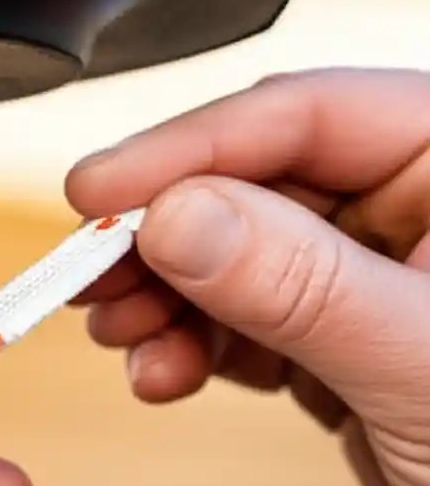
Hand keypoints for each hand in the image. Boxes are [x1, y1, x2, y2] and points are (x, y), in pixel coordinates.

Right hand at [64, 67, 429, 485]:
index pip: (309, 117)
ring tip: (121, 330)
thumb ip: (300, 285)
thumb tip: (177, 215)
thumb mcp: (423, 368)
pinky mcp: (348, 339)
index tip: (99, 191)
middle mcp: (425, 209)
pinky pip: (245, 317)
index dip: (187, 149)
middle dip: (161, 236)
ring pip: (236, 252)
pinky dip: (191, 343)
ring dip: (163, 295)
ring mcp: (381, 275)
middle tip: (89, 272)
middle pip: (254, 184)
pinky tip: (165, 368)